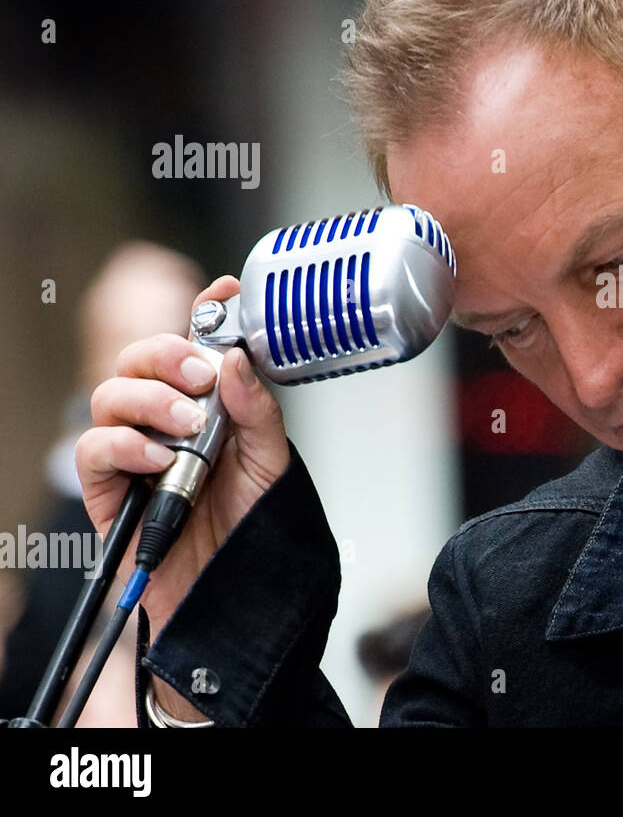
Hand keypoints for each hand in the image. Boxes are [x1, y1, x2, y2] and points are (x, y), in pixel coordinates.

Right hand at [75, 275, 289, 626]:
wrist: (235, 588)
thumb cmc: (250, 525)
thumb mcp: (271, 462)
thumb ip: (256, 410)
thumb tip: (234, 360)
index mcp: (208, 404)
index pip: (197, 345)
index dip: (206, 311)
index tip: (226, 290)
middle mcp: (166, 418)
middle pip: (141, 357)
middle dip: (170, 353)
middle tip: (202, 374)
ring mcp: (135, 449)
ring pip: (111, 393)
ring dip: (151, 399)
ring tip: (188, 424)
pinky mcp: (109, 487)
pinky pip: (95, 448)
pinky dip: (126, 444)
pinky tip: (160, 458)